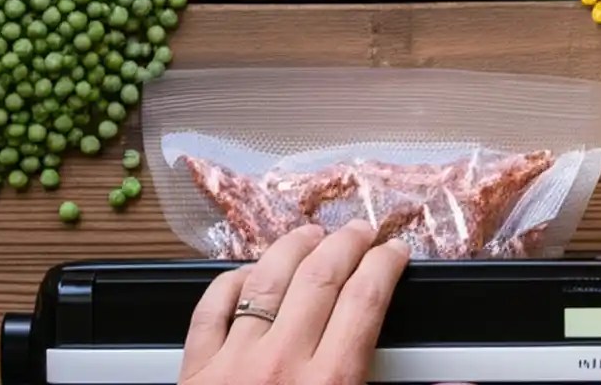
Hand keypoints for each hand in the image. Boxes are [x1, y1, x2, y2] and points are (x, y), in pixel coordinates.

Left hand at [180, 220, 409, 384]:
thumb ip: (366, 379)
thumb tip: (405, 362)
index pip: (365, 300)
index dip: (385, 265)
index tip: (393, 251)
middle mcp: (282, 364)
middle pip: (320, 278)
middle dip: (347, 244)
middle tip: (360, 230)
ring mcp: (233, 363)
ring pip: (267, 281)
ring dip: (294, 249)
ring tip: (311, 233)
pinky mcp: (195, 371)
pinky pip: (210, 311)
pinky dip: (231, 283)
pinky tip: (247, 272)